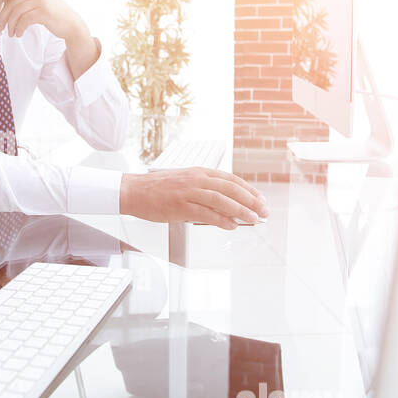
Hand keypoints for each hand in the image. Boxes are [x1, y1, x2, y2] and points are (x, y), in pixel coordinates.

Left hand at [0, 0, 91, 43]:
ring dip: (11, 26)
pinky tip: (19, 34)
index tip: (0, 22)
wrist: (71, 23)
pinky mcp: (43, 11)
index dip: (3, 11)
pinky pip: (24, 20)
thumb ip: (22, 2)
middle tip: (1, 30)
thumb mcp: (36, 3)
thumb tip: (1, 10)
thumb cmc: (51, 15)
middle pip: (11, 4)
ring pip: (16, 13)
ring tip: (11, 34)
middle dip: (4, 19)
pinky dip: (19, 28)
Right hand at [120, 168, 269, 228]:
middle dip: (250, 200)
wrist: (134, 191)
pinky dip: (221, 220)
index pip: (231, 179)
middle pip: (230, 189)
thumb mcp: (185, 181)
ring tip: (253, 219)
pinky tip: (231, 225)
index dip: (248, 190)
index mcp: (199, 172)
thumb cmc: (158, 188)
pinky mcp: (180, 206)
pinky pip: (206, 213)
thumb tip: (225, 204)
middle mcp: (196, 179)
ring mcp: (188, 192)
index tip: (260, 199)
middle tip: (263, 211)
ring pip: (222, 200)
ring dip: (240, 210)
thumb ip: (204, 189)